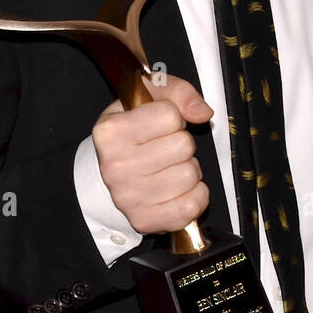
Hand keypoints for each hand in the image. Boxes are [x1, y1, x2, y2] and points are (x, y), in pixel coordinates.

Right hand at [92, 74, 212, 234]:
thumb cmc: (132, 131)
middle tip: (166, 148)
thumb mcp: (148, 97)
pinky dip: (194, 195)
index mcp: (111, 131)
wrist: (110, 171)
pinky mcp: (144, 220)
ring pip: (190, 175)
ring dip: (188, 169)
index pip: (171, 116)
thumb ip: (179, 92)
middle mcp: (115, 166)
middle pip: (184, 146)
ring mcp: (128, 197)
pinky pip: (192, 205)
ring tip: (169, 167)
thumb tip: (202, 113)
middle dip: (183, 144)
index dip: (173, 117)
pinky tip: (177, 188)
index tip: (160, 125)